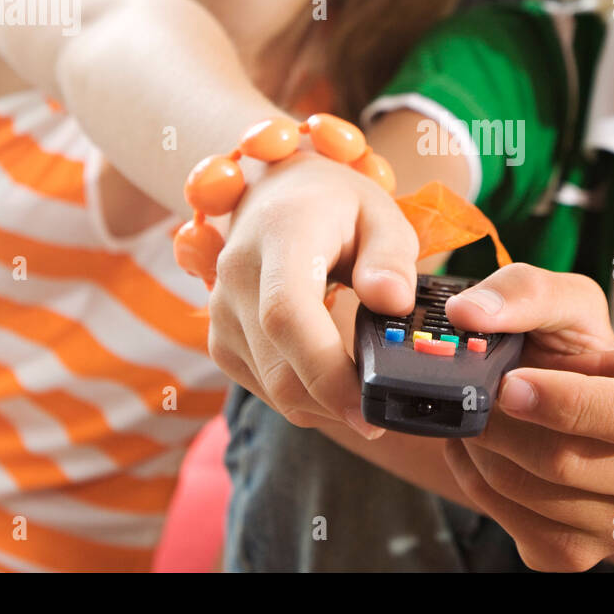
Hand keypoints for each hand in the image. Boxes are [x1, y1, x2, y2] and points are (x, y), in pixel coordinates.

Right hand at [205, 151, 417, 437]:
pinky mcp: (220, 342)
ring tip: (367, 392)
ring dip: (325, 406)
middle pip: (280, 368)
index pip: (287, 314)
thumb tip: (393, 302)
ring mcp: (221, 313)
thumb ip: (391, 257)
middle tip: (385, 415)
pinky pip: (266, 390)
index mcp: (281, 235)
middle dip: (336, 405)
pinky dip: (305, 399)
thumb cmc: (337, 207)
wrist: (276, 198)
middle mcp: (237, 275)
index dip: (325, 369)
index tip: (367, 404)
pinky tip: (335, 381)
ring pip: (274, 390)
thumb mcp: (381, 214)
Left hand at [440, 263, 613, 571]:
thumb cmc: (590, 358)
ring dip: (483, 450)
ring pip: (532, 495)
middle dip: (503, 425)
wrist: (600, 417)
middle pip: (571, 463)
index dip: (570, 404)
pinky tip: (482, 451)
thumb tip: (469, 315)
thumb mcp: (571, 307)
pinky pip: (513, 526)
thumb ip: (526, 292)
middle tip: (474, 393)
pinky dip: (477, 483)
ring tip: (477, 415)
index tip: (511, 383)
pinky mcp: (581, 555)